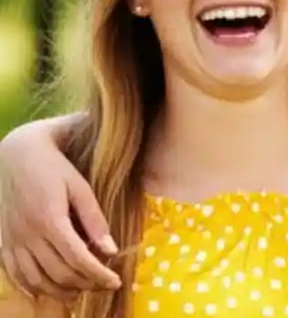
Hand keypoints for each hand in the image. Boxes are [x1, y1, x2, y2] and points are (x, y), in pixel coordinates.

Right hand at [0, 120, 120, 301]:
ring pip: (35, 279)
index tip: (116, 282)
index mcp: (50, 219)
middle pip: (58, 272)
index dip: (98, 274)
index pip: (78, 258)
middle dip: (84, 284)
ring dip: (59, 291)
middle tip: (104, 285)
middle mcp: (28, 234)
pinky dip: (31, 287)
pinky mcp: (4, 241)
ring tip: (80, 292)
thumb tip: (111, 250)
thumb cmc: (55, 168)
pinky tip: (45, 292)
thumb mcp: (80, 187)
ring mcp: (12, 240)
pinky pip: (14, 274)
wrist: (17, 156)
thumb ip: (95, 219)